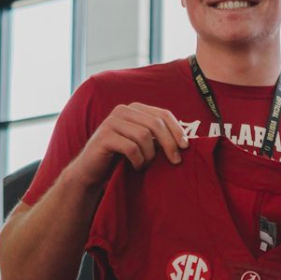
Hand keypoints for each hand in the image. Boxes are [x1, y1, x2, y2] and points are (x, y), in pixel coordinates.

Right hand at [62, 103, 189, 189]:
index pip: (163, 114)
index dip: (177, 130)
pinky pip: (131, 147)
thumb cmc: (121, 158)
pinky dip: (138, 160)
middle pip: (155, 123)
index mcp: (134, 109)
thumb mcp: (143, 144)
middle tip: (175, 161)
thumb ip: (159, 137)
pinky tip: (136, 166)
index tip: (185, 147)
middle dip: (169, 143)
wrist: (91, 171)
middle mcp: (122, 110)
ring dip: (150, 155)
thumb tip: (189, 141)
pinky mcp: (104, 137)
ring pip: (144, 136)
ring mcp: (111, 122)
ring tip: (146, 165)